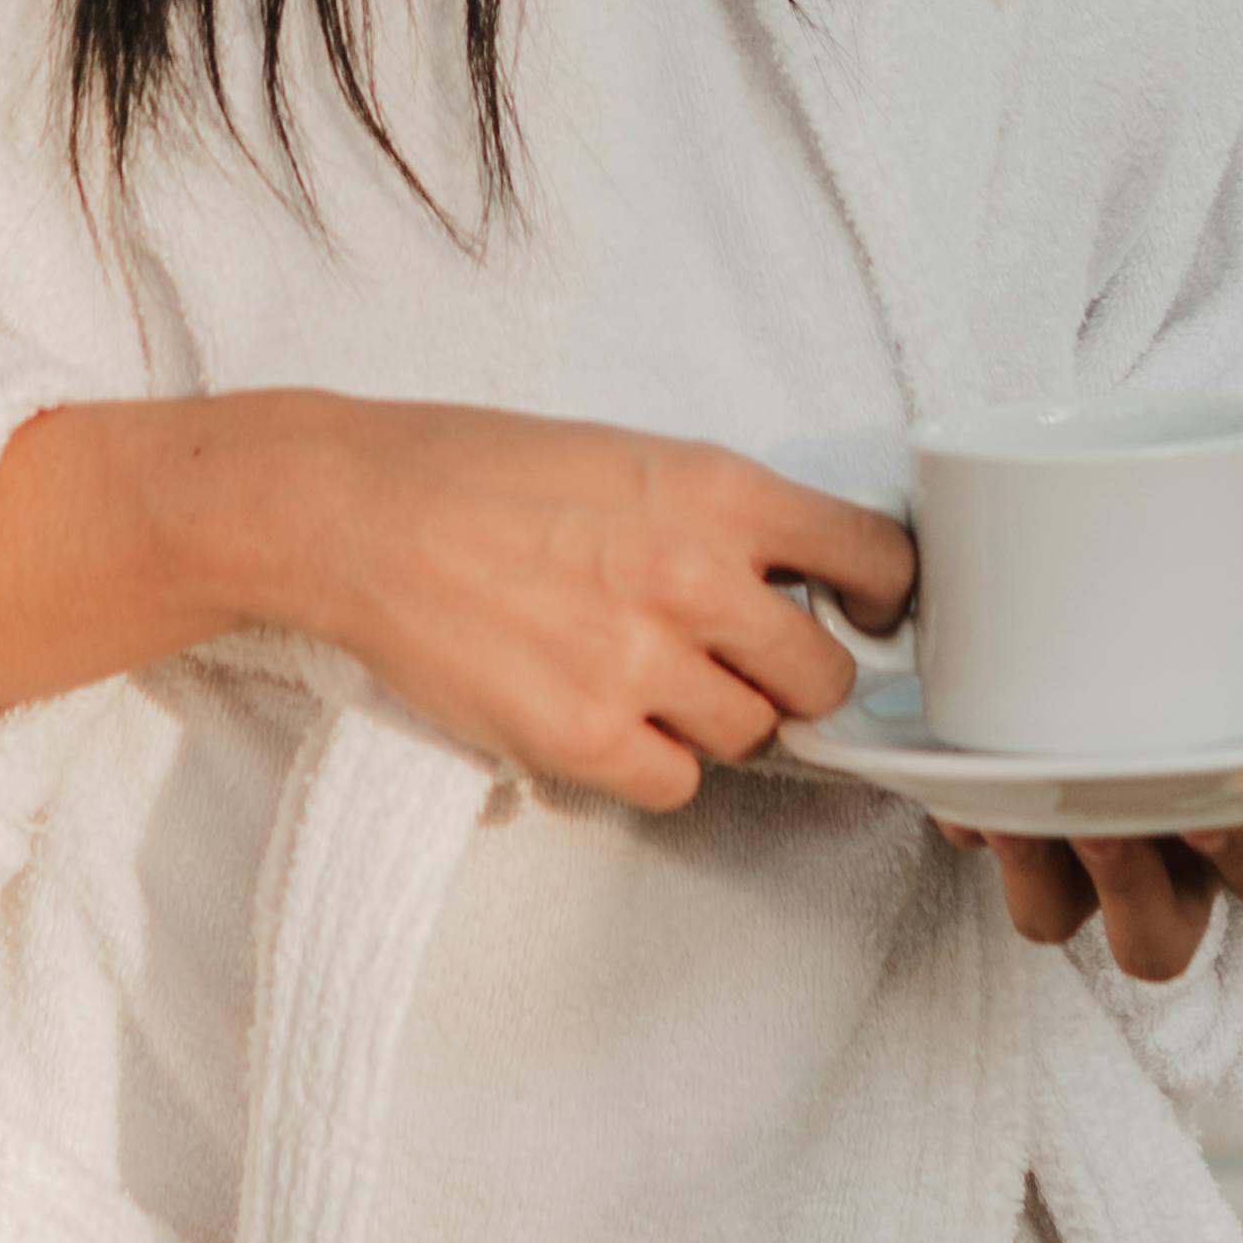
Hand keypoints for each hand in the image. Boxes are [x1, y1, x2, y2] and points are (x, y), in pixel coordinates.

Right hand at [277, 402, 915, 808]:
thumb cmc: (485, 472)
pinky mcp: (584, 739)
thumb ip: (725, 518)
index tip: (862, 613)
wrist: (361, 512)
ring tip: (636, 670)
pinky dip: (648, 762)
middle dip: (792, 677)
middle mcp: (698, 578)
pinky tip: (598, 710)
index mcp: (721, 491)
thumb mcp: (633, 457)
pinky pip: (675, 785)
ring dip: (711, 718)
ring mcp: (642, 665)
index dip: (881, 599)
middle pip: (826, 678)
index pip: (879, 561)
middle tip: (737, 659)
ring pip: (749, 736)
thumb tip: (799, 584)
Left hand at [944, 606, 1242, 983]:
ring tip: (1023, 804)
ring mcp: (1073, 845)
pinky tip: (966, 773)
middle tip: (1109, 816)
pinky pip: (979, 848)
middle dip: (1133, 885)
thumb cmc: (1240, 611)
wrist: (1142, 547)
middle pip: (1156, 944)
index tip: (1213, 805)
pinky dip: (970, 818)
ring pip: (1053, 922)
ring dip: (1039, 872)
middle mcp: (1162, 854)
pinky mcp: (999, 811)